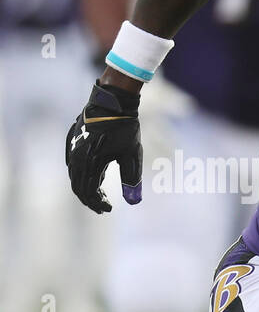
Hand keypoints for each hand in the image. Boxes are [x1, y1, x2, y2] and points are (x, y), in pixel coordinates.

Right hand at [66, 81, 142, 213]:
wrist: (112, 102)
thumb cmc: (124, 129)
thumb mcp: (132, 156)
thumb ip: (131, 180)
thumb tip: (134, 202)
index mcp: (90, 162)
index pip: (88, 192)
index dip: (98, 203)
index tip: (109, 209)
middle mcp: (77, 157)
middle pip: (78, 186)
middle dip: (90, 199)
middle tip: (103, 207)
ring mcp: (72, 148)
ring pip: (74, 176)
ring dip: (86, 188)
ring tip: (101, 195)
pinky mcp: (72, 141)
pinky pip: (73, 165)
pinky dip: (82, 176)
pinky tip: (94, 179)